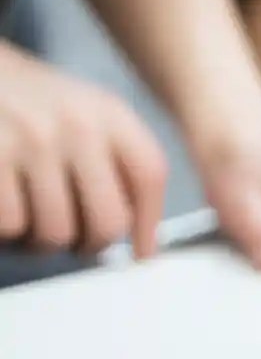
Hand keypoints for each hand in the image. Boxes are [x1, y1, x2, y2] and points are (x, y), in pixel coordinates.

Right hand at [0, 43, 166, 256]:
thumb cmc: (28, 104)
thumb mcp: (85, 112)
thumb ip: (117, 162)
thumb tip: (143, 242)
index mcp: (108, 113)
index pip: (149, 174)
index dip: (149, 223)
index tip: (142, 253)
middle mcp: (75, 124)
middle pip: (108, 221)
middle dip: (90, 244)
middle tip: (73, 240)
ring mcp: (30, 142)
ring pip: (56, 234)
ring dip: (40, 242)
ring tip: (29, 219)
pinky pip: (11, 227)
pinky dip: (5, 232)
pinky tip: (5, 210)